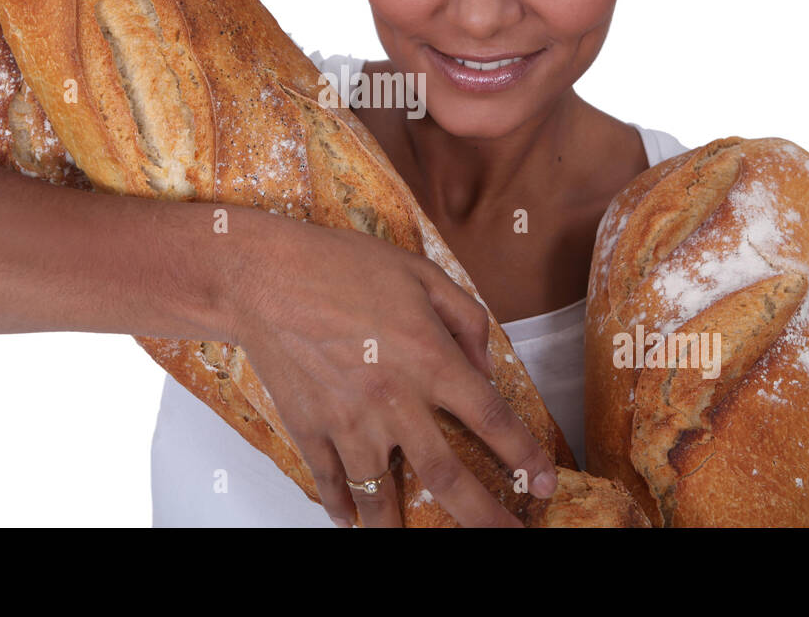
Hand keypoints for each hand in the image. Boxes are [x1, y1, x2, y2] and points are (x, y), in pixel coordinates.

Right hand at [229, 218, 558, 526]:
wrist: (264, 276)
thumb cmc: (341, 265)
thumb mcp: (421, 274)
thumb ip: (466, 320)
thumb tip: (485, 369)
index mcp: (428, 358)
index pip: (491, 419)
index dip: (524, 456)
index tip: (544, 482)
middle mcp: (393, 400)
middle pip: (447, 477)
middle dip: (483, 516)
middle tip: (507, 536)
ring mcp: (348, 421)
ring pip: (383, 496)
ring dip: (400, 528)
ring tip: (412, 542)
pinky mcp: (309, 429)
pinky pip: (331, 485)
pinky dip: (342, 510)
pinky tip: (351, 523)